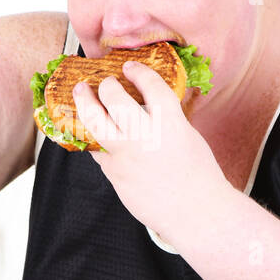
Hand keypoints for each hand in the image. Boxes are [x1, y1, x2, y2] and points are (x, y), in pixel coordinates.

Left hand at [73, 59, 228, 238]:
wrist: (196, 213)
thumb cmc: (199, 175)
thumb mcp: (189, 136)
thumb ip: (168, 119)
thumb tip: (149, 103)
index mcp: (171, 123)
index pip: (150, 85)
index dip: (138, 71)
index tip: (130, 66)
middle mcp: (145, 136)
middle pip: (114, 99)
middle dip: (106, 85)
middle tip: (104, 82)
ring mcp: (126, 157)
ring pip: (94, 123)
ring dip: (85, 103)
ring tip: (81, 92)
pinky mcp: (115, 175)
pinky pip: (98, 151)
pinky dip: (95, 140)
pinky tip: (94, 132)